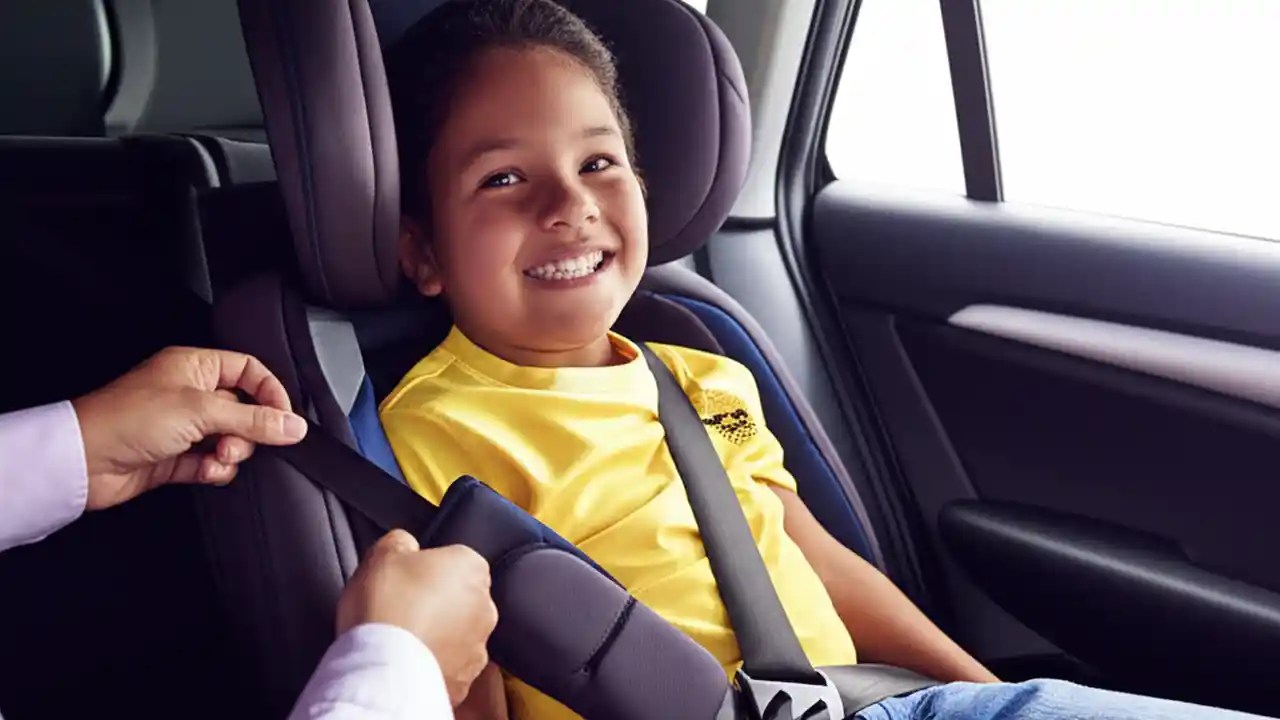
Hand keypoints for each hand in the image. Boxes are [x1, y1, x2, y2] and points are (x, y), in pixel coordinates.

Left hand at [72, 346, 307, 509]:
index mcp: (194, 366)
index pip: (249, 370)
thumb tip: (294, 426)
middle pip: (245, 409)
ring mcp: (182, 426)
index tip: (284, 418)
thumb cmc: (127, 419)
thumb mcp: (201, 411)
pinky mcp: (175, 457)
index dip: (270, 392)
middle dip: (249, 431)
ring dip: (232, 453)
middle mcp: (190, 393)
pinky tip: (206, 471)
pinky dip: (215, 469)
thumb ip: (254, 419)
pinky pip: (212, 463)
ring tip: (218, 457)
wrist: (82, 461)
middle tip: (238, 440)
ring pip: (231, 439)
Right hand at [337, 530, 498, 705]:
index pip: (454, 560)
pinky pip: (450, 668)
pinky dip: (433, 666)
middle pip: (459, 598)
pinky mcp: (466, 682)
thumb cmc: (386, 607)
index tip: (404, 580)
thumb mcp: (382, 554)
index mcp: (472, 567)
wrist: (384, 670)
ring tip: (400, 641)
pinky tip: (406, 665)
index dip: (426, 570)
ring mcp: (478, 648)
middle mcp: (485, 607)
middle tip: (399, 610)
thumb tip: (405, 544)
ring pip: (457, 636)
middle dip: (435, 604)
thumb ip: (400, 541)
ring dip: (436, 637)